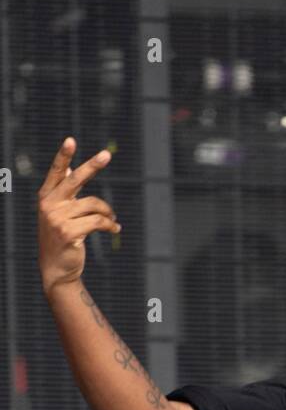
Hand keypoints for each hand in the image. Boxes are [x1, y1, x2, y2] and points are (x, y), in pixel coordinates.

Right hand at [37, 137, 120, 294]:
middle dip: (92, 166)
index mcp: (46, 197)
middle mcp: (49, 205)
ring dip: (107, 212)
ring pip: (93, 205)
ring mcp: (58, 219)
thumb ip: (62, 192)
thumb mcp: (58, 213)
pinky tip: (115, 229)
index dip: (63, 156)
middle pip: (75, 180)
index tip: (70, 140)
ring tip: (112, 220)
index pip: (55, 172)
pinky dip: (110, 225)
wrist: (56, 269)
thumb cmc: (60, 238)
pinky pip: (98, 222)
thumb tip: (68, 169)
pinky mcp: (69, 232)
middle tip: (106, 154)